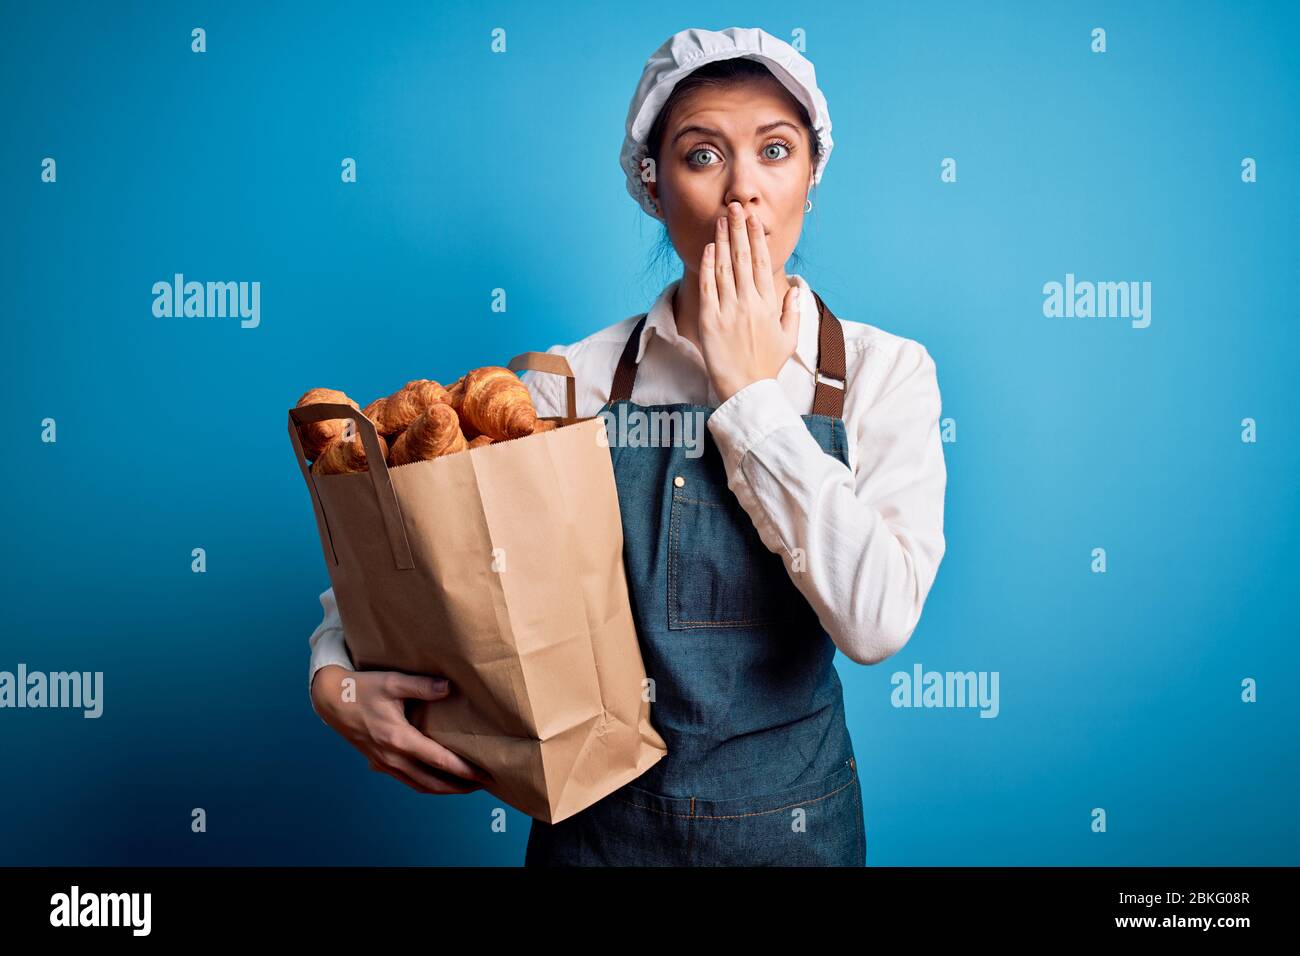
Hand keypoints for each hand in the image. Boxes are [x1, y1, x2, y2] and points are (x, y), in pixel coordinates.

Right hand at [311, 664, 493, 794]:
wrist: (331, 701)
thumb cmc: (362, 689)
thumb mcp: (392, 682)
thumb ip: (421, 686)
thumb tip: (448, 688)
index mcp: (398, 738)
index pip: (437, 760)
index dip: (462, 769)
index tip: (483, 772)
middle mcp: (392, 757)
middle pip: (432, 781)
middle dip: (459, 786)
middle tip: (484, 783)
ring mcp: (385, 763)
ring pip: (419, 785)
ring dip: (444, 789)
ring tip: (467, 786)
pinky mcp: (380, 763)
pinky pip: (408, 781)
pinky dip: (427, 785)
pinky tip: (439, 782)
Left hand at [699, 200, 801, 403]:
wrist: (747, 389)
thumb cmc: (767, 365)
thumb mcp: (788, 338)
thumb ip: (792, 311)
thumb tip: (796, 289)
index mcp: (768, 304)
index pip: (762, 263)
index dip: (757, 238)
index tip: (754, 220)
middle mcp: (749, 303)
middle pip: (743, 259)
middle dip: (739, 230)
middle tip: (736, 208)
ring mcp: (728, 310)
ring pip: (725, 268)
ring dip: (723, 241)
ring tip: (722, 220)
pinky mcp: (710, 320)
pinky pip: (708, 288)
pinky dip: (708, 266)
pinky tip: (710, 249)